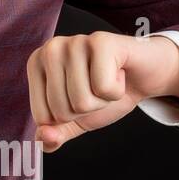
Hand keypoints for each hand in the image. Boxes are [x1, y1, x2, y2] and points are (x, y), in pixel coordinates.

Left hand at [27, 32, 178, 151]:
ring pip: (81, 102)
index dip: (68, 117)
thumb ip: (54, 134)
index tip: (80, 97)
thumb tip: (44, 138)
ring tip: (108, 81)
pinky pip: (103, 89)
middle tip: (97, 89)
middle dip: (86, 110)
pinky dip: (117, 91)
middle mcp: (50, 48)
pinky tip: (119, 74)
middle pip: (61, 110)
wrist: (143, 76)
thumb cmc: (104, 93)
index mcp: (35, 64)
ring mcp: (75, 42)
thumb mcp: (75, 120)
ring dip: (102, 101)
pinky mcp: (101, 41)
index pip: (42, 117)